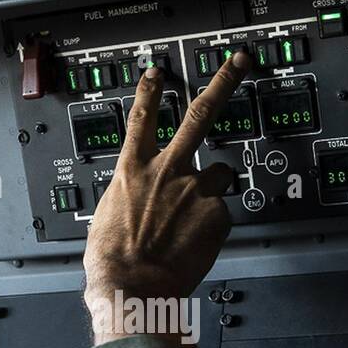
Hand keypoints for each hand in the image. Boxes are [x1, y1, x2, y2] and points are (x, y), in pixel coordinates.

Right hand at [83, 52, 251, 343]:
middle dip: (223, 83)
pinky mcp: (216, 214)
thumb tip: (137, 199)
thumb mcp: (108, 217)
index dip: (150, 92)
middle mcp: (166, 171)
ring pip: (220, 174)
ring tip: (196, 215)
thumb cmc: (112, 260)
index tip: (157, 73)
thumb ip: (130, 197)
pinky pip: (222, 215)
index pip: (142, 118)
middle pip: (200, 115)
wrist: (134, 286)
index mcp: (132, 170)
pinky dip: (213, 226)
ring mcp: (195, 190)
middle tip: (240, 62)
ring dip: (214, 188)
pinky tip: (197, 243)